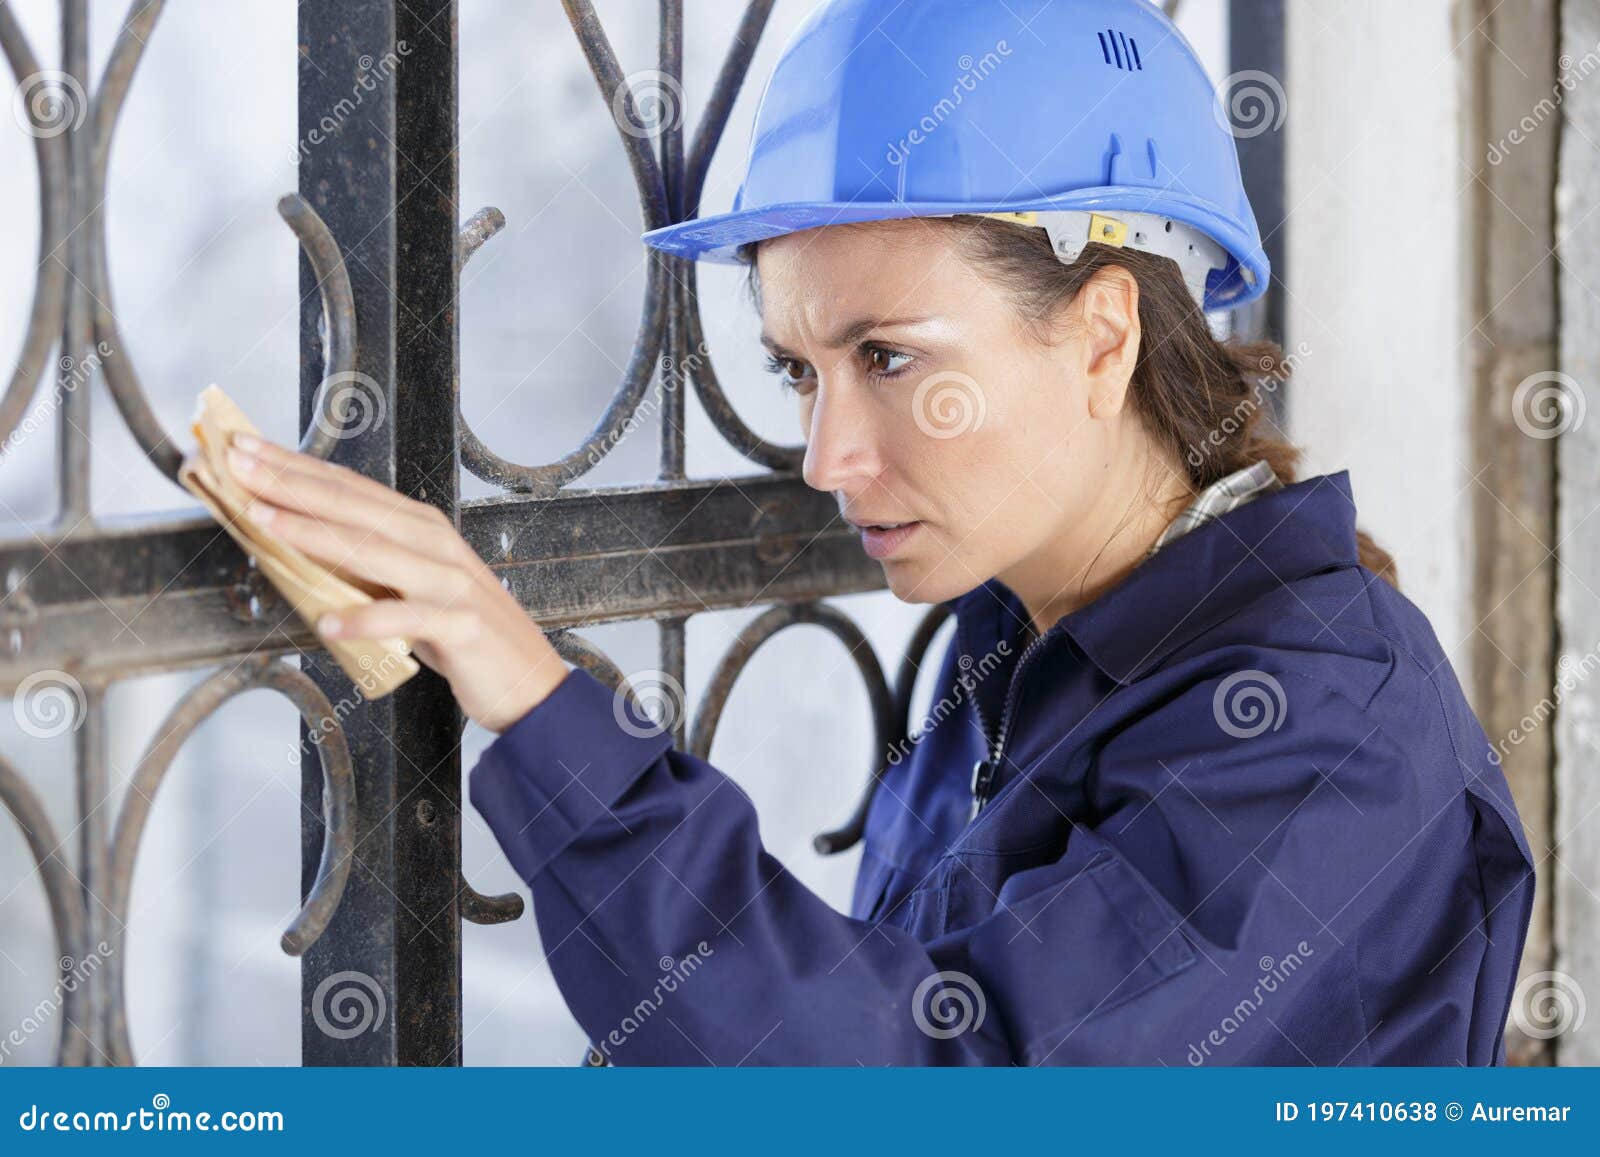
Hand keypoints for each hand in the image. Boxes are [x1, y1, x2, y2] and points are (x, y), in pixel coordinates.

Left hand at [221, 430, 568, 732]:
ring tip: (265, 523)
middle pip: (356, 507)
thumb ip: (364, 568)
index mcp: (422, 529)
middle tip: (239, 465)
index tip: (245, 449)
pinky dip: (367, 620)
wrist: (531, 682)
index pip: (350, 488)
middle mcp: (437, 545)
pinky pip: (407, 620)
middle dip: (292, 483)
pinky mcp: (462, 626)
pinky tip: (329, 622)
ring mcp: (451, 583)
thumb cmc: (463, 637)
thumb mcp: (410, 590)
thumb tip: (293, 551)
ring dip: (316, 534)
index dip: (296, 466)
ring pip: (375, 551)